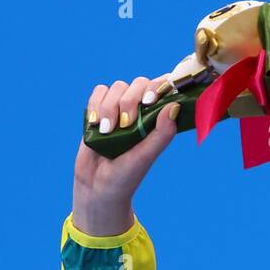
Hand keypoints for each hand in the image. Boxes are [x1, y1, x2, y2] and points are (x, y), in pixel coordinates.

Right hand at [71, 75, 179, 235]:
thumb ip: (161, 134)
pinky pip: (98, 92)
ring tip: (107, 132)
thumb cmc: (126, 176)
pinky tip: (95, 126)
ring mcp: (120, 108)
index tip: (150, 101)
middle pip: (138, 83)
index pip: (163, 89)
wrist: (97, 187)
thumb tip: (174, 106)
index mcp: (157, 120)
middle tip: (125, 125)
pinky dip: (95, 105)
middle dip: (130, 101)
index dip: (159, 86)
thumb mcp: (146, 156)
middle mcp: (140, 111)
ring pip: (117, 86)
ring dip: (110, 107)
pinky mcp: (100, 110)